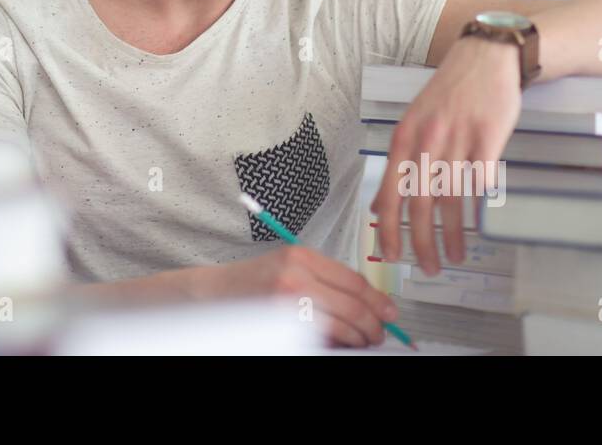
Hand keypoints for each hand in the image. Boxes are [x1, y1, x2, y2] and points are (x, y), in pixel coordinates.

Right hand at [195, 245, 398, 347]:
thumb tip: (363, 300)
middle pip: (354, 304)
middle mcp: (298, 276)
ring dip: (359, 338)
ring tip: (363, 341)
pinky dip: (338, 344)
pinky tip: (341, 344)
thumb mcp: (289, 265)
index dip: (378, 300)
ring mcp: (290, 302)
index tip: (389, 311)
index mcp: (302, 257)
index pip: (354, 280)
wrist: (212, 295)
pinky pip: (322, 338)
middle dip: (373, 324)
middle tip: (380, 333)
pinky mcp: (283, 324)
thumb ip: (323, 277)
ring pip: (343, 325)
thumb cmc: (251, 281)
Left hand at [370, 36, 520, 275]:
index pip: (390, 192)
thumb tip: (380, 205)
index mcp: (404, 137)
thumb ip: (399, 162)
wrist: (485, 56)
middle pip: (419, 203)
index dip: (389, 229)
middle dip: (421, 242)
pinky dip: (480, 207)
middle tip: (427, 267)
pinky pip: (482, 179)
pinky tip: (481, 226)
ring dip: (453, 235)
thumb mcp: (413, 121)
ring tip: (456, 256)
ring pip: (451, 198)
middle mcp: (427, 139)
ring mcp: (458, 137)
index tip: (391, 255)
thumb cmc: (449, 92)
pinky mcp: (488, 135)